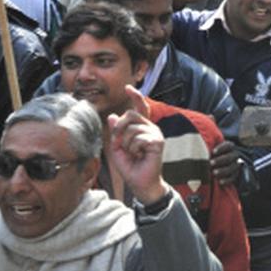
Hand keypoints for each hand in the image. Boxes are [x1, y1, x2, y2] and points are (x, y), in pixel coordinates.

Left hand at [108, 87, 168, 203]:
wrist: (141, 183)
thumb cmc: (130, 166)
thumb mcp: (117, 148)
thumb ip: (115, 133)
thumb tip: (112, 116)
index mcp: (142, 127)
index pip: (139, 108)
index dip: (135, 96)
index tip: (127, 88)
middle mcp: (150, 127)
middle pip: (130, 114)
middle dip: (119, 129)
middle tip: (118, 143)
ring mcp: (155, 133)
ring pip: (132, 128)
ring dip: (126, 143)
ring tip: (132, 153)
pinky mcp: (158, 141)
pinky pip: (138, 138)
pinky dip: (133, 148)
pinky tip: (139, 155)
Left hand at [210, 141, 242, 186]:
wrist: (217, 169)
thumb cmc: (209, 158)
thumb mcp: (209, 153)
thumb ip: (206, 152)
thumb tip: (196, 150)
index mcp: (229, 148)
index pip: (229, 145)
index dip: (222, 148)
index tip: (213, 152)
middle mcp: (234, 156)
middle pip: (230, 156)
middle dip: (221, 160)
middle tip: (211, 163)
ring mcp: (235, 166)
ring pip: (232, 167)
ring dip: (223, 170)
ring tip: (213, 173)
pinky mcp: (235, 175)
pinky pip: (233, 178)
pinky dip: (227, 180)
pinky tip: (220, 182)